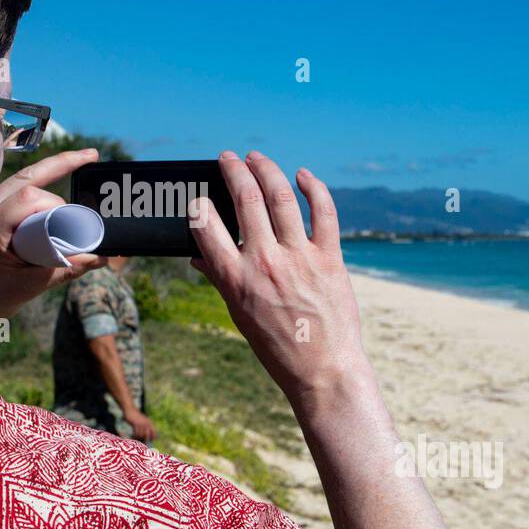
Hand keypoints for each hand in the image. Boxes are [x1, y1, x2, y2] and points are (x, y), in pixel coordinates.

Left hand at [0, 149, 105, 351]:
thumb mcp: (29, 287)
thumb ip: (67, 269)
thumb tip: (101, 258)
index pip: (29, 197)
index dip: (57, 204)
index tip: (74, 223)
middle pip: (27, 177)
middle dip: (61, 164)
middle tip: (92, 156)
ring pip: (18, 179)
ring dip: (48, 168)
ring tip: (80, 158)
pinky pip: (11, 191)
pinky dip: (33, 183)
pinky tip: (52, 175)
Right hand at [123, 408, 156, 442]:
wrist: (130, 409)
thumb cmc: (136, 416)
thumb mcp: (142, 420)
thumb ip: (145, 426)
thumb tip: (145, 435)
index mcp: (149, 422)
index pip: (153, 432)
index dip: (152, 438)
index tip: (148, 441)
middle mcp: (146, 423)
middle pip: (147, 435)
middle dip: (144, 440)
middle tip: (140, 443)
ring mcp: (141, 423)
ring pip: (141, 435)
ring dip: (138, 439)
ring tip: (135, 439)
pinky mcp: (135, 424)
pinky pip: (136, 433)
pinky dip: (134, 436)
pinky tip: (131, 436)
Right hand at [190, 150, 369, 407]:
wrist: (323, 371)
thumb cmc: (277, 346)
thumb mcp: (239, 314)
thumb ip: (220, 278)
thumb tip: (198, 255)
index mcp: (236, 279)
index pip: (207, 226)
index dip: (200, 204)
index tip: (200, 195)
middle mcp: (266, 263)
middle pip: (246, 199)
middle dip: (234, 171)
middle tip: (227, 158)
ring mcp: (300, 258)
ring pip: (281, 198)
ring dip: (267, 169)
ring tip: (256, 157)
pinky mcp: (330, 259)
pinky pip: (324, 212)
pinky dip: (313, 188)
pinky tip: (303, 175)